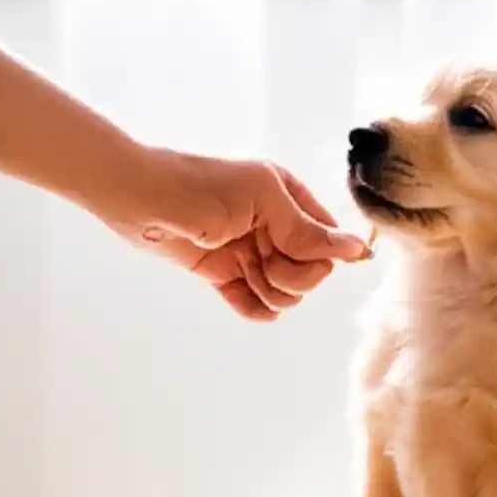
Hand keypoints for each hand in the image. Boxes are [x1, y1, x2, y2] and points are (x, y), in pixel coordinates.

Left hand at [90, 147, 371, 319]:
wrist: (139, 201)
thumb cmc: (199, 188)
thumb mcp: (262, 203)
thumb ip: (307, 232)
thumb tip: (357, 249)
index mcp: (289, 199)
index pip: (328, 241)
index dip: (317, 255)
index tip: (289, 249)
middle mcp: (275, 227)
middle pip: (312, 272)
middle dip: (291, 276)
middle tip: (262, 261)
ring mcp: (251, 252)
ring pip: (286, 293)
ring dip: (269, 291)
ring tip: (243, 273)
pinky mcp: (226, 274)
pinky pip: (256, 303)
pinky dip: (254, 308)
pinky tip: (246, 299)